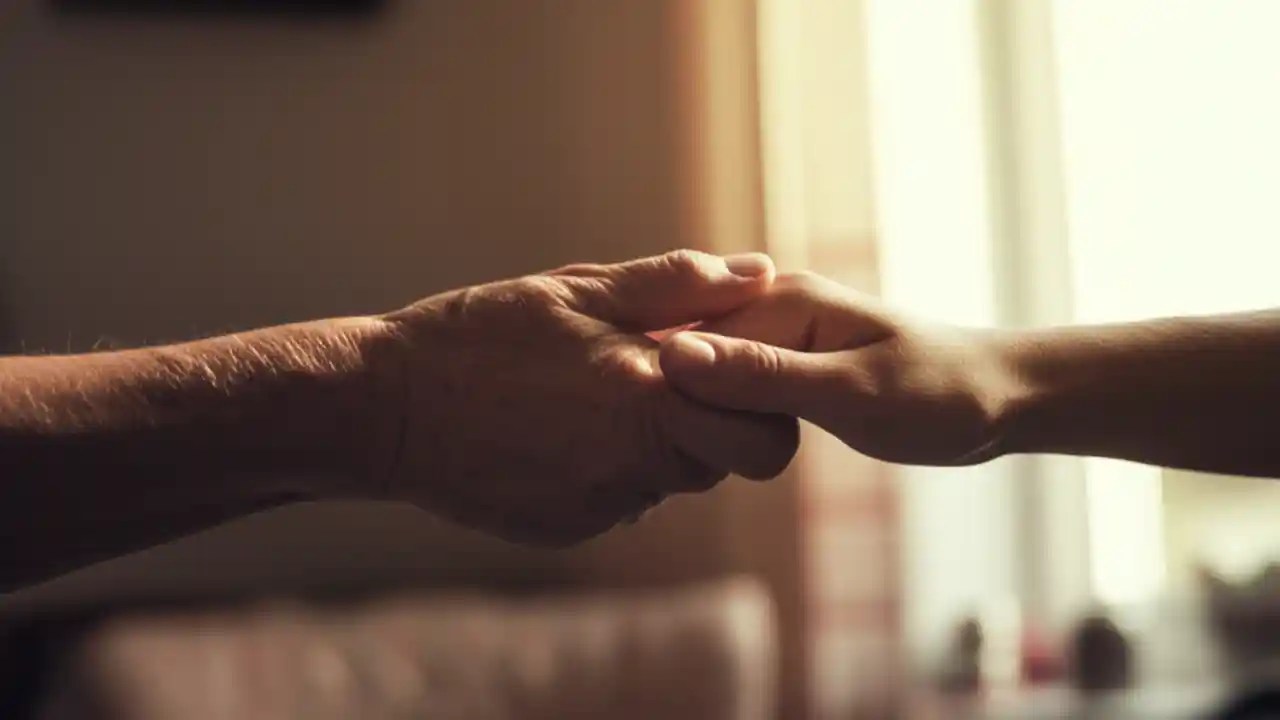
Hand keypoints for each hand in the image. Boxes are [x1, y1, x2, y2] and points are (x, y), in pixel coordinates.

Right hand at [380, 251, 799, 545]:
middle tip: (662, 380)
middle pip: (723, 464)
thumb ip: (673, 286)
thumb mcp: (573, 292)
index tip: (728, 369)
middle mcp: (633, 467)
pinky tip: (556, 432)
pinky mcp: (567, 529)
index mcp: (648, 400)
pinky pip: (618, 500)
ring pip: (668, 481)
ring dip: (655, 443)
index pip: (767, 438)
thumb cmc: (476, 335)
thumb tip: (759, 271)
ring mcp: (599, 506)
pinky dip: (607, 469)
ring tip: (593, 398)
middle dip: (713, 424)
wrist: (382, 409)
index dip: (761, 405)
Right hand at [658, 272, 1014, 465]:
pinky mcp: (791, 361)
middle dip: (688, 409)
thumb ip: (761, 377)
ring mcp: (780, 333)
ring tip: (733, 453)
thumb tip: (672, 358)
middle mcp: (771, 305)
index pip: (682, 345)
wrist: (1003, 397)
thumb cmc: (939, 396)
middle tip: (716, 457)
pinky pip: (736, 388)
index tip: (684, 445)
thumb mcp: (848, 394)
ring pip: (708, 378)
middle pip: (688, 360)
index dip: (672, 397)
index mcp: (779, 301)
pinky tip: (743, 444)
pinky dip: (733, 418)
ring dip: (709, 417)